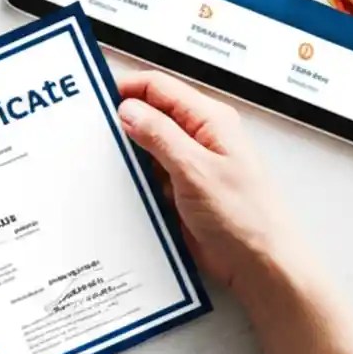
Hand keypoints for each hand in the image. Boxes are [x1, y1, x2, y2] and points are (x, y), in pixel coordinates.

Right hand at [117, 71, 313, 302]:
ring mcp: (190, 165)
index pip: (159, 87)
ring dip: (128, 155)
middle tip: (93, 133)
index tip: (95, 99)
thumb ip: (159, 135)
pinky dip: (136, 180)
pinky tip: (125, 188)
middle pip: (151, 115)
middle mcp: (200, 137)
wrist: (260, 266)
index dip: (126, 88)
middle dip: (122, 122)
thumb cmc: (246, 219)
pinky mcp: (182, 190)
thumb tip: (129, 110)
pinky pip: (150, 176)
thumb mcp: (195, 170)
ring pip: (147, 147)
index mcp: (210, 120)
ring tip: (105, 163)